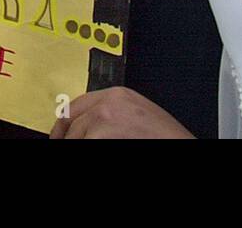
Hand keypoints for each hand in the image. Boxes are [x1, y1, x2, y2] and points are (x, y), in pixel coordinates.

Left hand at [50, 86, 193, 138]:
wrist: (181, 144)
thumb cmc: (165, 137)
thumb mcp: (138, 116)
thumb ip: (114, 116)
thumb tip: (89, 129)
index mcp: (118, 94)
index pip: (79, 104)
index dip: (65, 122)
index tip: (60, 133)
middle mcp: (109, 101)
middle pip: (72, 118)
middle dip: (65, 135)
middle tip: (61, 143)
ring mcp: (105, 117)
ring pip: (75, 135)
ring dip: (76, 143)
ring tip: (81, 147)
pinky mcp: (103, 132)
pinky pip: (83, 143)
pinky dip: (83, 146)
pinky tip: (92, 147)